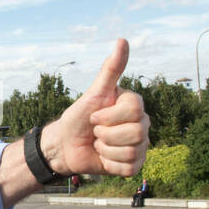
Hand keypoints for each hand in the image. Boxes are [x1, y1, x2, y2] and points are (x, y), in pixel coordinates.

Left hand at [38, 40, 148, 177]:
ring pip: (131, 151)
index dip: (109, 116)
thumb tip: (123, 40)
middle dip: (106, 134)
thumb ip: (111, 69)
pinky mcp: (134, 165)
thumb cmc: (79, 117)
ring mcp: (140, 146)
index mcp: (134, 106)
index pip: (134, 110)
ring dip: (106, 149)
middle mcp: (142, 125)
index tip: (94, 116)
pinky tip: (104, 157)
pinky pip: (128, 168)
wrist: (67, 145)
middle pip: (136, 132)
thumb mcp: (94, 93)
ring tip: (99, 144)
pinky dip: (110, 164)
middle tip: (96, 132)